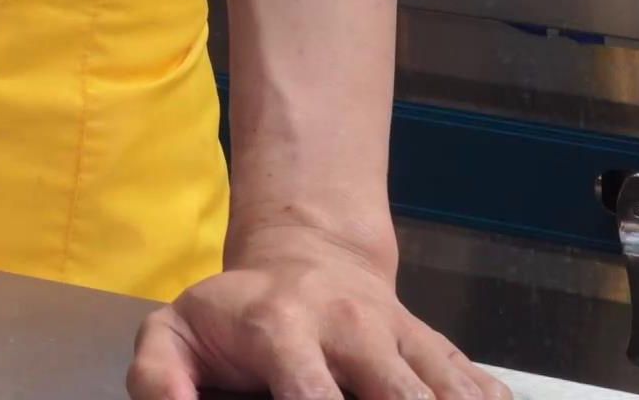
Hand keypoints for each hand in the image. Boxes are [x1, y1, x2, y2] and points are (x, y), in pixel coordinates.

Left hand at [128, 225, 503, 399]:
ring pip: (449, 390)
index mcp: (284, 329)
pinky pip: (480, 385)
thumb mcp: (173, 332)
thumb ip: (159, 377)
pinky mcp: (438, 349)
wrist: (306, 254)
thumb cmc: (234, 313)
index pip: (312, 394)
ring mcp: (403, 338)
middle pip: (400, 396)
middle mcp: (352, 330)